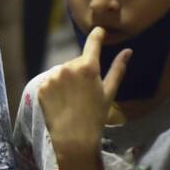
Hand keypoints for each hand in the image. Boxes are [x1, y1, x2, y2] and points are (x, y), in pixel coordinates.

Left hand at [38, 27, 129, 159]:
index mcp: (87, 67)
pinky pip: (50, 82)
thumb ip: (117, 69)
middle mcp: (68, 67)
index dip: (97, 35)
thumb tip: (128, 51)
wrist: (74, 138)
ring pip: (62, 72)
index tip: (99, 31)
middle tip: (85, 91)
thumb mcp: (110, 92)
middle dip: (81, 71)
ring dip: (67, 79)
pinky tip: (61, 102)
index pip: (92, 42)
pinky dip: (55, 88)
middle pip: (76, 62)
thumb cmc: (96, 115)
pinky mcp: (41, 87)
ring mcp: (52, 77)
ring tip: (72, 98)